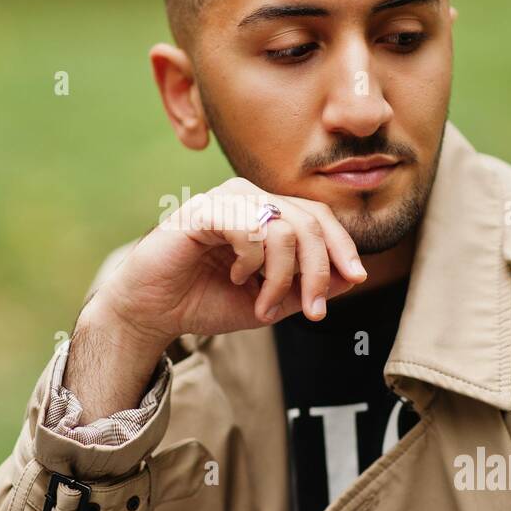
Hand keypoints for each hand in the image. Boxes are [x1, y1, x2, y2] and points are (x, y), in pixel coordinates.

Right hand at [93, 177, 367, 348]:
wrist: (155, 312)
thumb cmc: (206, 301)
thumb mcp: (271, 301)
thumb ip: (308, 287)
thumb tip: (353, 276)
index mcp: (266, 213)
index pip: (319, 216)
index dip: (342, 246)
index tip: (356, 279)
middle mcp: (250, 198)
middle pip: (310, 221)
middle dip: (318, 271)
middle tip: (311, 311)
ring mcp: (226, 199)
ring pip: (285, 227)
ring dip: (282, 276)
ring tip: (262, 302)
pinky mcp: (204, 209)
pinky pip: (252, 229)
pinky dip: (253, 262)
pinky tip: (236, 276)